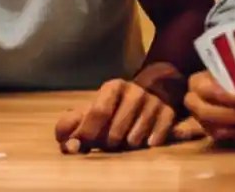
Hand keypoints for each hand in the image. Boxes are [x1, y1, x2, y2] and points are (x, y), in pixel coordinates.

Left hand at [54, 79, 190, 151]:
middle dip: (108, 142)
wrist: (158, 88)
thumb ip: (73, 125)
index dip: (87, 132)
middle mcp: (134, 91)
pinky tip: (145, 141)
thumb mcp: (94, 109)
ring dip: (126, 145)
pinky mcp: (169, 113)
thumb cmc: (117, 106)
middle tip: (107, 143)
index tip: (82, 144)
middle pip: (116, 130)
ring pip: (135, 138)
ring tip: (125, 141)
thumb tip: (66, 145)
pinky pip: (156, 137)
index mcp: (112, 88)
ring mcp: (153, 102)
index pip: (98, 112)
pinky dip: (148, 143)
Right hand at [184, 71, 234, 142]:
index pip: (209, 92)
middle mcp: (193, 102)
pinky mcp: (210, 132)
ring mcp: (200, 120)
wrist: (231, 86)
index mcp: (197, 83)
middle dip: (234, 116)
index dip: (229, 98)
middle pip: (207, 114)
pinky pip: (226, 138)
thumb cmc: (234, 76)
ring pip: (217, 130)